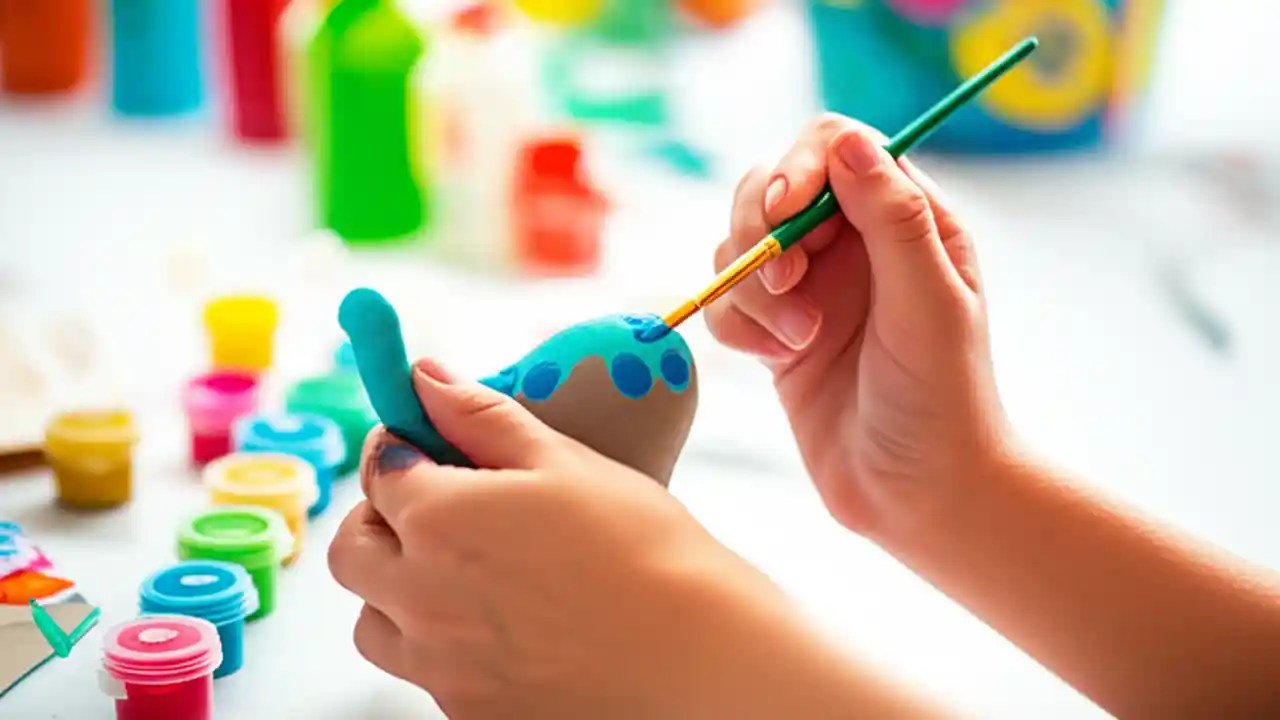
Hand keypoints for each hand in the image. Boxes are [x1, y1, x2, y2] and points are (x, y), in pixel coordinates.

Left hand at [327, 359, 918, 717]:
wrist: (696, 658)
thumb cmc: (643, 552)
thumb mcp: (564, 462)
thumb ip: (482, 415)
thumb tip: (426, 376)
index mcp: (439, 518)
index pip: (379, 467)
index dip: (401, 446)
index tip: (426, 443)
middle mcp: (420, 595)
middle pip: (353, 549)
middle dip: (380, 518)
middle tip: (436, 507)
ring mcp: (438, 663)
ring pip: (373, 621)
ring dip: (394, 589)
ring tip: (461, 576)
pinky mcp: (466, 709)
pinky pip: (421, 672)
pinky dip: (438, 645)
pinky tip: (499, 626)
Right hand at [706, 114, 1010, 536]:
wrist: (916, 494)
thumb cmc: (944, 400)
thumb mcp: (928, 304)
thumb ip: (893, 220)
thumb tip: (849, 141)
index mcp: (905, 220)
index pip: (834, 147)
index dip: (798, 166)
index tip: (785, 212)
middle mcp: (854, 242)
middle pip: (770, 186)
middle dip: (762, 233)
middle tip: (788, 285)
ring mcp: (811, 286)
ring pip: (738, 244)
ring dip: (754, 291)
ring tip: (798, 341)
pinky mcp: (776, 330)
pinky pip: (727, 301)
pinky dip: (739, 327)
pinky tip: (778, 360)